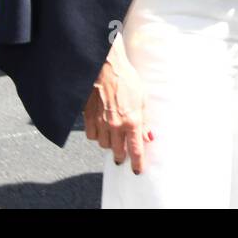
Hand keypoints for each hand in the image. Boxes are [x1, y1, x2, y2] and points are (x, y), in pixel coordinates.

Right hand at [84, 52, 150, 173]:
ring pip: (104, 145)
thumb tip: (148, 137)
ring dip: (109, 144)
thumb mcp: (143, 99)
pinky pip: (92, 136)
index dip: (137, 163)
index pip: (136, 150)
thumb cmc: (127, 80)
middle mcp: (115, 125)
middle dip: (121, 155)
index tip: (137, 170)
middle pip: (118, 151)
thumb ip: (144, 121)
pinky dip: (97, 136)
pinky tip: (101, 129)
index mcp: (132, 121)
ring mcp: (100, 122)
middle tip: (123, 154)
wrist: (106, 68)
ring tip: (113, 137)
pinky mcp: (88, 117)